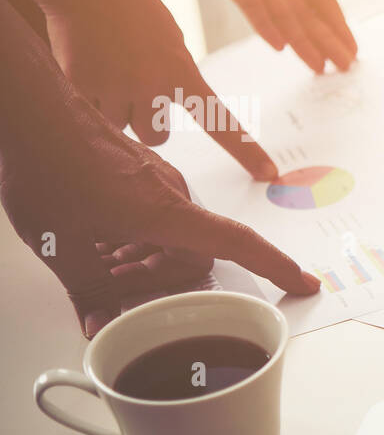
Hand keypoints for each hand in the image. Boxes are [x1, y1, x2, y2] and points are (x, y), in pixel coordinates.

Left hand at [0, 114, 318, 337]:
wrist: (28, 105)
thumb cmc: (46, 166)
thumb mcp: (60, 245)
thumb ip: (87, 292)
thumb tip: (100, 328)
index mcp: (165, 213)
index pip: (236, 244)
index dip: (275, 266)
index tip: (304, 282)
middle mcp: (172, 192)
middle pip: (195, 249)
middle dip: (163, 275)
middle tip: (119, 283)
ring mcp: (157, 176)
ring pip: (171, 230)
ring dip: (144, 252)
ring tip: (97, 256)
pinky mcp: (139, 166)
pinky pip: (155, 209)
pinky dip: (134, 230)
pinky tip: (94, 231)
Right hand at [43, 0, 277, 179]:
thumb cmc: (132, 9)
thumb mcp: (170, 41)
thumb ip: (174, 77)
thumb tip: (165, 111)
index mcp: (181, 73)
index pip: (219, 122)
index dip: (245, 150)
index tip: (268, 173)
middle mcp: (151, 86)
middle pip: (156, 137)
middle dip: (148, 121)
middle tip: (136, 88)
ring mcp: (114, 89)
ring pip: (121, 127)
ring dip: (117, 109)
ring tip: (110, 70)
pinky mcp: (79, 87)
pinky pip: (89, 112)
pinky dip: (89, 96)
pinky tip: (88, 64)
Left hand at [169, 0, 356, 72]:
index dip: (337, 23)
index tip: (352, 46)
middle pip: (306, 16)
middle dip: (326, 42)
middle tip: (344, 67)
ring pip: (283, 18)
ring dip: (302, 43)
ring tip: (320, 67)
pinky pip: (251, 9)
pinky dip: (266, 27)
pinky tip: (283, 46)